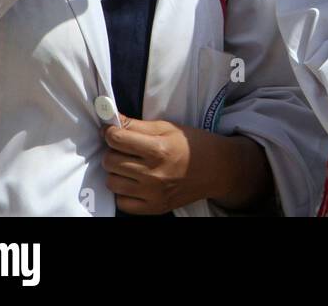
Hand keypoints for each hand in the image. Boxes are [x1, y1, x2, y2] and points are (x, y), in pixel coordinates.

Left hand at [103, 113, 270, 213]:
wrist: (217, 169)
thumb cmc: (193, 145)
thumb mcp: (169, 128)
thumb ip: (138, 125)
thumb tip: (111, 120)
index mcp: (159, 150)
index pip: (117, 139)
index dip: (111, 131)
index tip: (113, 130)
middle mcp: (154, 174)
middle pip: (110, 161)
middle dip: (114, 151)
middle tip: (126, 148)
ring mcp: (153, 194)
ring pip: (112, 182)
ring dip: (117, 172)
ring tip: (130, 166)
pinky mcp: (154, 208)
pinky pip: (122, 202)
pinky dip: (124, 192)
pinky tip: (135, 182)